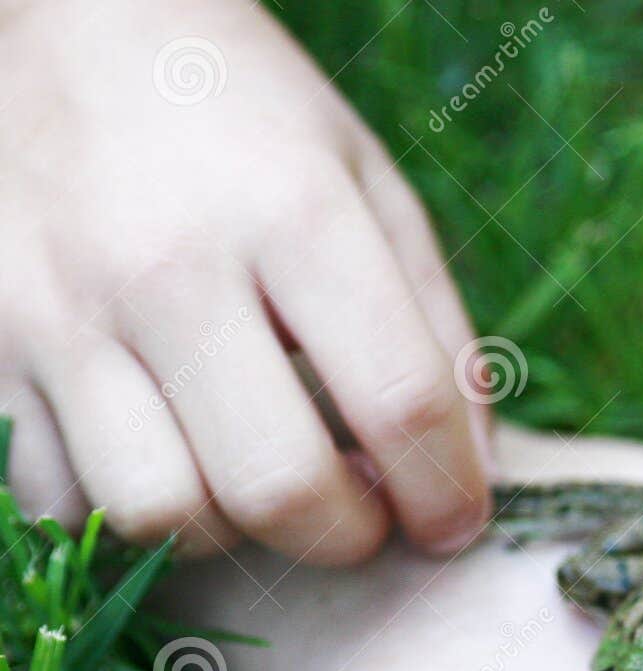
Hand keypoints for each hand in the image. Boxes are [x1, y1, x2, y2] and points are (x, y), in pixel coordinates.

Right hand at [0, 0, 489, 562]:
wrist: (72, 23)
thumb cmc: (246, 126)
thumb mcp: (367, 187)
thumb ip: (436, 332)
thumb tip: (469, 479)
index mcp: (290, 210)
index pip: (398, 402)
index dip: (446, 495)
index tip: (454, 525)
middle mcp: (166, 264)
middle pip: (278, 486)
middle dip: (344, 536)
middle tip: (358, 515)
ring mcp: (60, 310)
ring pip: (164, 514)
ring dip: (231, 532)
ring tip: (251, 482)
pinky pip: (64, 502)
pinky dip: (125, 513)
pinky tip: (165, 460)